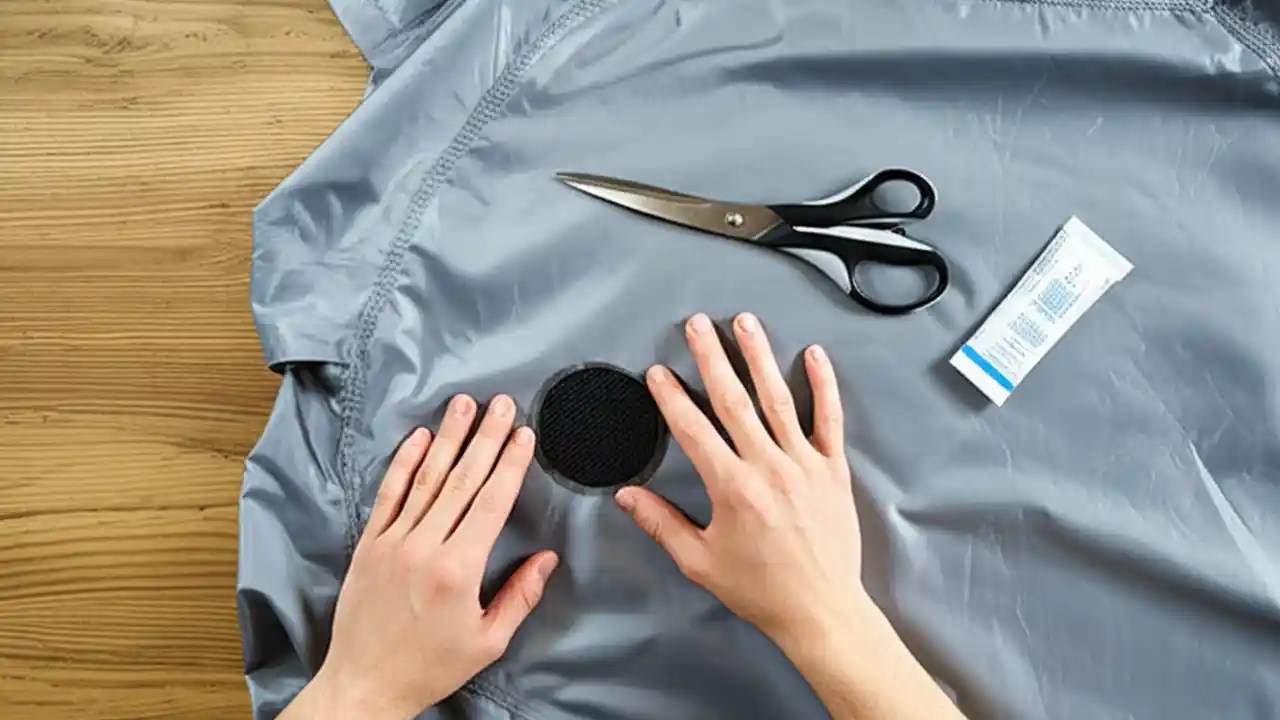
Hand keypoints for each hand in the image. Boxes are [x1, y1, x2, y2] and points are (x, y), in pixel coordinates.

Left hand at [282, 394, 557, 719]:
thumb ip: (519, 596)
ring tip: (463, 405)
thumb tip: (546, 559)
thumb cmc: (429, 667)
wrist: (365, 685)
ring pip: (426, 479)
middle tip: (501, 404)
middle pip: (462, 479)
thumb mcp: (488, 641)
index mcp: (458, 569)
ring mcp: (393, 542)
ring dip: (447, 438)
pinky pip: (389, 495)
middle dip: (486, 437)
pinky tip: (418, 438)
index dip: (510, 463)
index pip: (491, 502)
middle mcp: (424, 547)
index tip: (523, 434)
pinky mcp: (369, 545)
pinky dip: (404, 464)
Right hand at [615, 312, 862, 642]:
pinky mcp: (833, 470)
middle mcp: (768, 468)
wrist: (820, 610)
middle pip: (733, 400)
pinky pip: (829, 419)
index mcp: (732, 488)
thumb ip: (662, 524)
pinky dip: (823, 385)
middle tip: (697, 324)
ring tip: (745, 323)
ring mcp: (804, 465)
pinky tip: (815, 355)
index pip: (694, 429)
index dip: (671, 397)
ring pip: (778, 399)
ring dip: (759, 356)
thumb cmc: (761, 589)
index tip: (658, 372)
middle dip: (712, 357)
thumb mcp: (700, 562)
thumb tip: (627, 497)